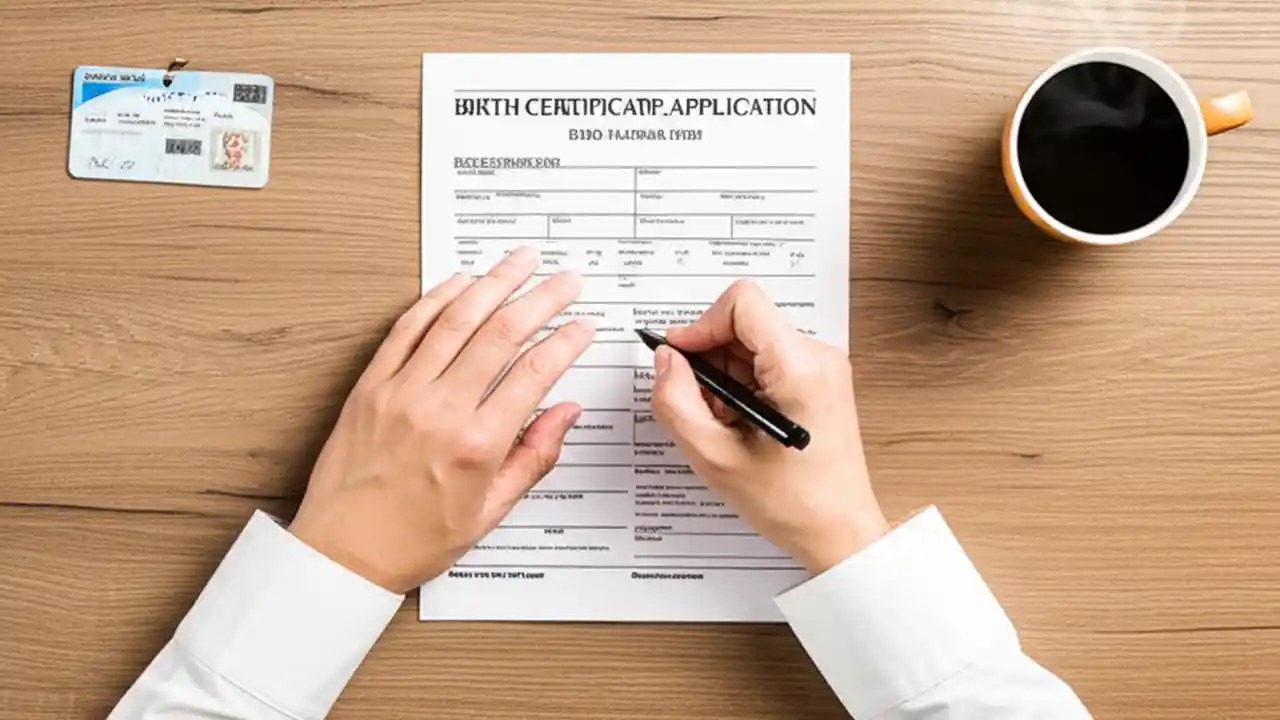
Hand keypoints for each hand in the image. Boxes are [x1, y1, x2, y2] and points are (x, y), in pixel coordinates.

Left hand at [290, 248, 594, 592]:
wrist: (342, 553)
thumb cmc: (411, 540)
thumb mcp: (490, 511)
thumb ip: (533, 457)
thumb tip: (565, 414)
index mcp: (475, 445)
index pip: (534, 373)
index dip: (565, 341)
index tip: (583, 325)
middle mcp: (438, 410)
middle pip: (501, 333)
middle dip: (541, 297)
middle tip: (565, 280)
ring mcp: (401, 392)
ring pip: (456, 319)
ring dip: (494, 282)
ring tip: (520, 261)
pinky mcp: (371, 385)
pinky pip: (407, 328)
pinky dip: (437, 298)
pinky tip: (461, 282)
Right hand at [650, 280, 887, 573]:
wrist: (840, 532)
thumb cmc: (795, 504)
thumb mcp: (716, 458)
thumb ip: (677, 402)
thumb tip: (666, 361)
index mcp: (800, 369)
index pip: (742, 303)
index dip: (701, 326)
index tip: (680, 357)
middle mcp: (818, 357)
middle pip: (744, 322)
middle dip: (710, 360)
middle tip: (702, 406)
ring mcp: (821, 367)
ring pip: (751, 342)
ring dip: (725, 377)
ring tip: (725, 424)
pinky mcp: (818, 379)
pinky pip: (766, 361)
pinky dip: (742, 386)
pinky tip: (741, 424)